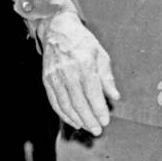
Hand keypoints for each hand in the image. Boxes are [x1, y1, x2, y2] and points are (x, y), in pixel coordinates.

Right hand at [40, 10, 118, 134]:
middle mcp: (68, 71)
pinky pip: (55, 101)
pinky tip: (73, 121)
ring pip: (66, 104)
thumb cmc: (83, 43)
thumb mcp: (101, 55)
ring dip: (77, 119)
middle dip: (89, 119)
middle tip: (98, 131)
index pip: (93, 93)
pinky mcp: (47, 79)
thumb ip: (107, 77)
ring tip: (87, 128)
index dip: (99, 110)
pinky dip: (64, 114)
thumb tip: (115, 97)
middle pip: (79, 102)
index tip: (105, 121)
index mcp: (84, 64)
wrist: (57, 29)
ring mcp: (55, 76)